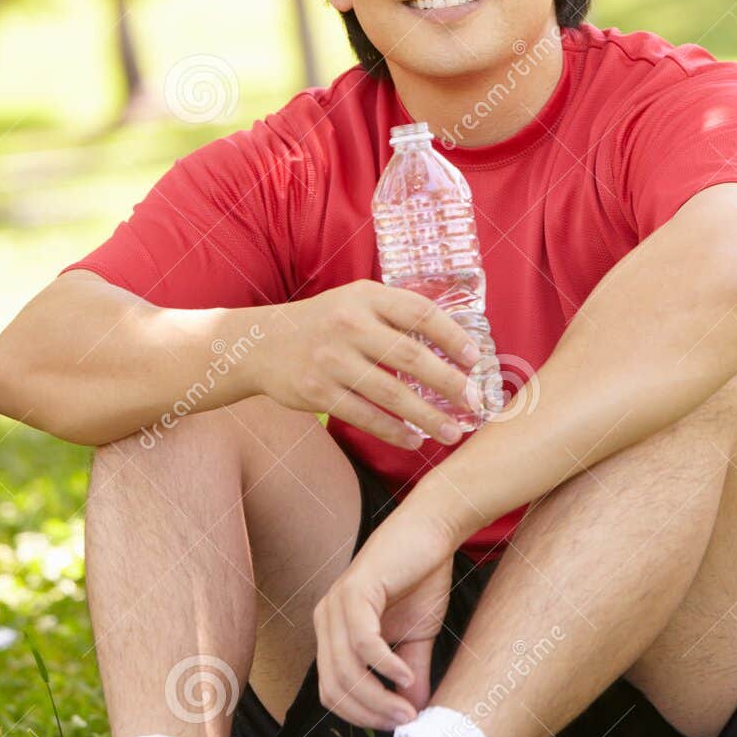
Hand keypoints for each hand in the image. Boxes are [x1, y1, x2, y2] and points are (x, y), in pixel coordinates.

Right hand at [252, 279, 482, 449]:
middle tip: (474, 401)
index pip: (419, 312)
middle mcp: (349, 325)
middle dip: (448, 383)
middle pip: (410, 356)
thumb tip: (455, 341)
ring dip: (427, 416)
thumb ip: (397, 314)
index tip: (475, 357)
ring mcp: (331, 360)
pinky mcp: (317, 391)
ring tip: (453, 432)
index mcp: (366, 297)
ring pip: (390, 393)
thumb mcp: (358, 301)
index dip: (452, 336)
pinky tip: (414, 440)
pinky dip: (393, 431)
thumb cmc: (325, 322)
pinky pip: (364, 416)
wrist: (262, 343)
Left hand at [313, 510, 457, 728]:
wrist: (432, 530)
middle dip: (370, 713)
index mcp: (332, 631)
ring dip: (378, 696)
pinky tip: (405, 675)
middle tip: (405, 721)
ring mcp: (336, 605)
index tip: (397, 723)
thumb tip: (414, 712)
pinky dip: (384, 666)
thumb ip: (410, 675)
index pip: (332, 690)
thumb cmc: (421, 576)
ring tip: (408, 707)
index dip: (362, 714)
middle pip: (335, 687)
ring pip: (346, 670)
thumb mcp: (415, 637)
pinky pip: (363, 642)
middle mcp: (325, 619)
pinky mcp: (355, 592)